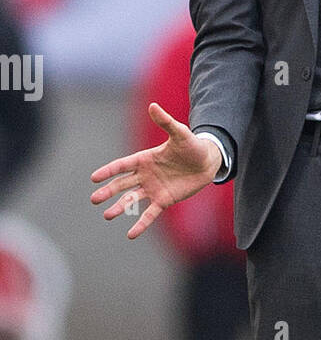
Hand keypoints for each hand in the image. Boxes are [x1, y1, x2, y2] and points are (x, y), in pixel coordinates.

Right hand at [90, 103, 222, 239]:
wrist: (207, 162)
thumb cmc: (192, 145)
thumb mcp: (180, 133)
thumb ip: (166, 122)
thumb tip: (152, 105)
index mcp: (144, 159)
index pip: (121, 165)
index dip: (108, 171)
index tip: (93, 178)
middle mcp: (145, 175)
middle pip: (122, 184)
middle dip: (107, 191)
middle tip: (94, 199)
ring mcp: (153, 188)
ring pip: (132, 200)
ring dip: (119, 207)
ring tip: (107, 215)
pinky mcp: (164, 200)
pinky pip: (150, 214)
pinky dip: (141, 223)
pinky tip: (131, 234)